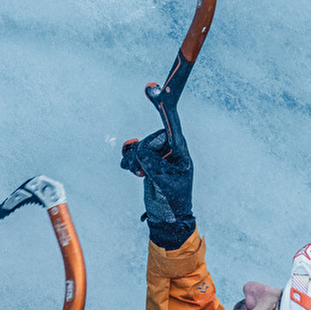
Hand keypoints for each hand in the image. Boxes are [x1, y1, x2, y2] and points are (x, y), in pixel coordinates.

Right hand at [120, 109, 194, 248]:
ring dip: (133, 159)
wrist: (167, 221)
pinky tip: (132, 171)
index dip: (162, 105)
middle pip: (150, 138)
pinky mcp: (148, 164)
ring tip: (136, 174)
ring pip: (139, 147)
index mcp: (180, 151)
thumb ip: (150, 161)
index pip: (171, 123)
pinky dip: (130, 161)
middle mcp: (171, 150)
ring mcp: (159, 157)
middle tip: (143, 172)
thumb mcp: (163, 181)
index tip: (152, 87)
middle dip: (141, 153)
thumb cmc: (171, 203)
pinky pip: (134, 154)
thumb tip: (137, 148)